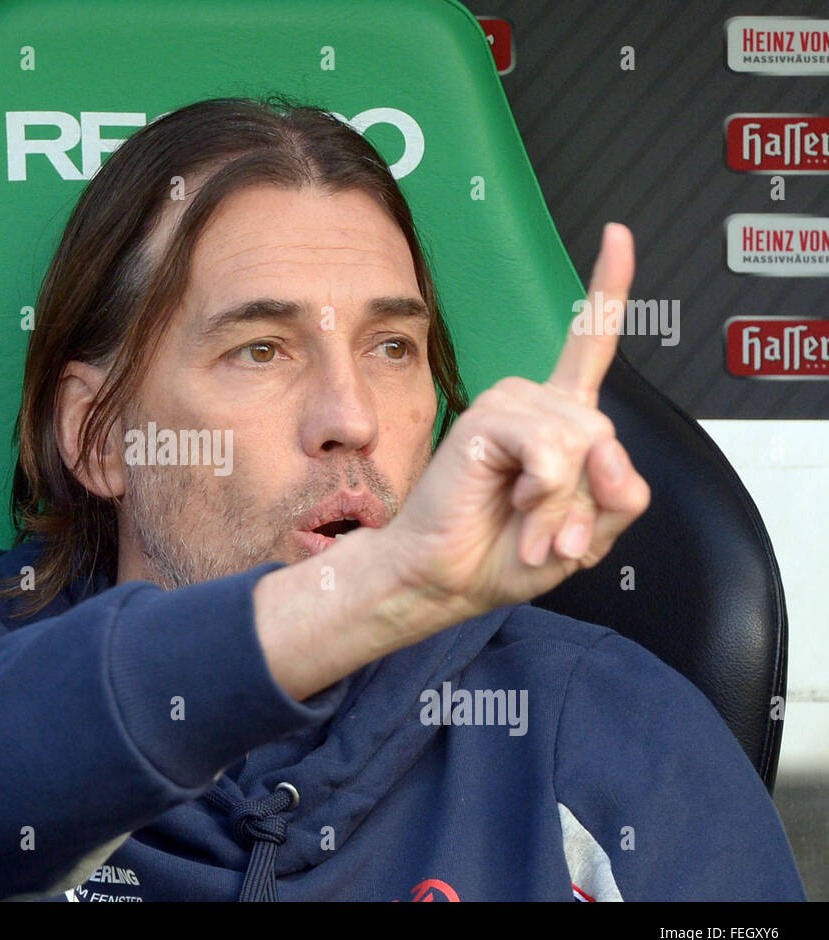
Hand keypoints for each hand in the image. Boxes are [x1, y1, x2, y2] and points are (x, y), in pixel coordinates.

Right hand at [385, 222, 650, 620]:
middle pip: (603, 432)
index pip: (590, 347)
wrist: (446, 577)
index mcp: (558, 420)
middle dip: (586, 497)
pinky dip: (544, 490)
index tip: (617, 235)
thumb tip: (607, 450)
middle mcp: (533, 402)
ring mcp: (507, 405)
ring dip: (561, 502)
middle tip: (550, 534)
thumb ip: (620, 494)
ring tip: (528, 526)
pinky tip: (516, 502)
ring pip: (580, 443)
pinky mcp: (486, 419)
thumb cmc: (503, 553)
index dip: (607, 291)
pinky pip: (549, 448)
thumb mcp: (587, 534)